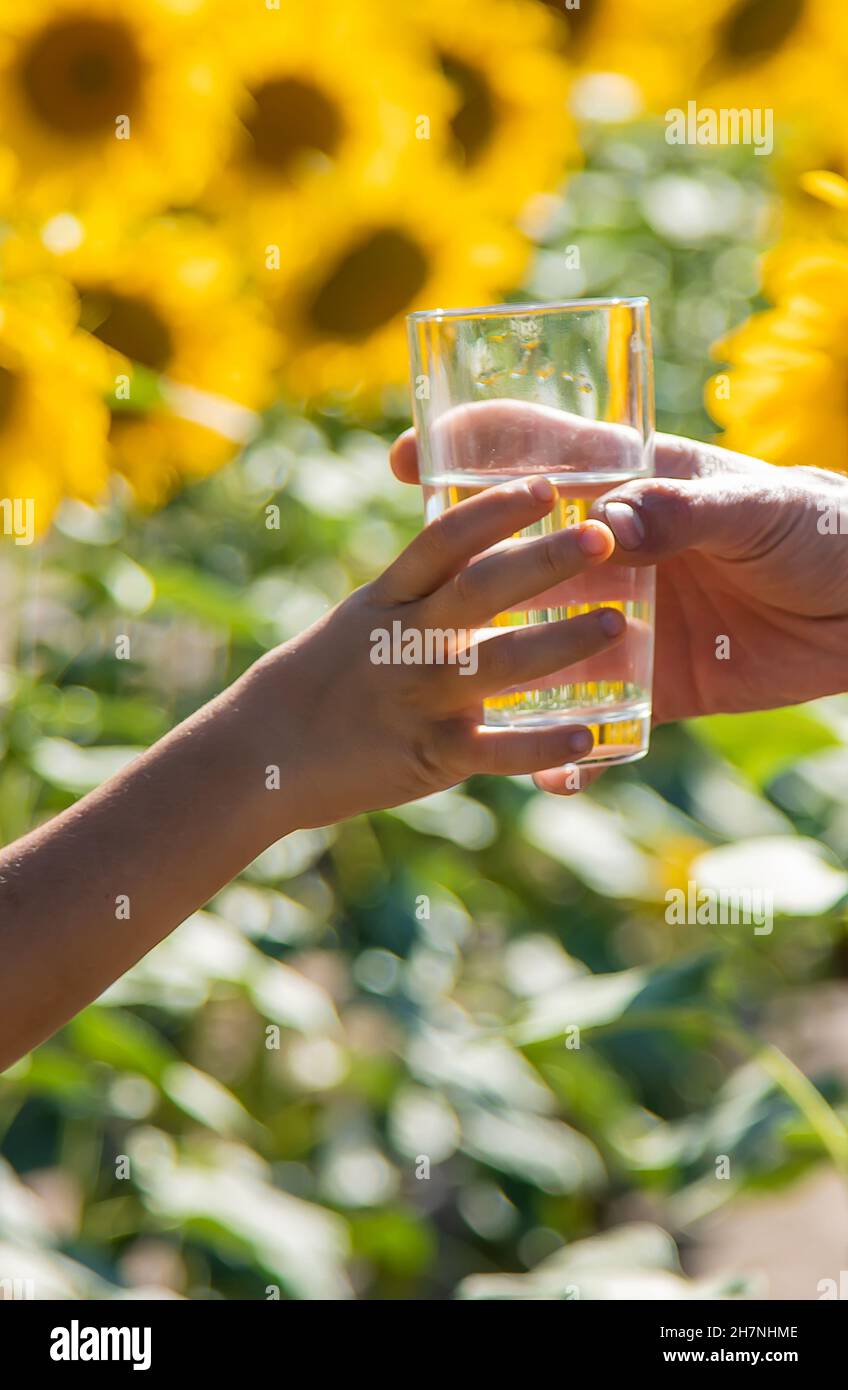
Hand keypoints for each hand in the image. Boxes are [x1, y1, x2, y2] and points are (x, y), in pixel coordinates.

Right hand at [250, 472, 623, 828]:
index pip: (445, 539)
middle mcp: (405, 639)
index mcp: (389, 597)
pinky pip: (496, 750)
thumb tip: (479, 553)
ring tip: (615, 622)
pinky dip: (542, 746)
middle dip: (545, 560)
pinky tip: (590, 737)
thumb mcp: (362, 619)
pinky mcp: (431, 754)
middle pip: (482, 589)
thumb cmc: (321, 681)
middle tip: (602, 535)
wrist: (260, 753)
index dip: (497, 508)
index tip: (547, 484)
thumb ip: (421, 592)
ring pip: (499, 664)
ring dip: (560, 642)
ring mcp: (419, 696)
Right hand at [390, 403, 847, 792]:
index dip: (467, 453)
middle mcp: (606, 552)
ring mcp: (617, 619)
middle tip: (395, 603)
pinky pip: (590, 716)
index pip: (534, 455)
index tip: (409, 462)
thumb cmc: (817, 529)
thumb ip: (683, 512)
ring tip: (440, 699)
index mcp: (626, 487)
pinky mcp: (646, 683)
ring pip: (533, 643)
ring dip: (491, 669)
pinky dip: (564, 751)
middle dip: (451, 573)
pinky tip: (548, 778)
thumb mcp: (752, 511)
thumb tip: (609, 523)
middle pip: (510, 555)